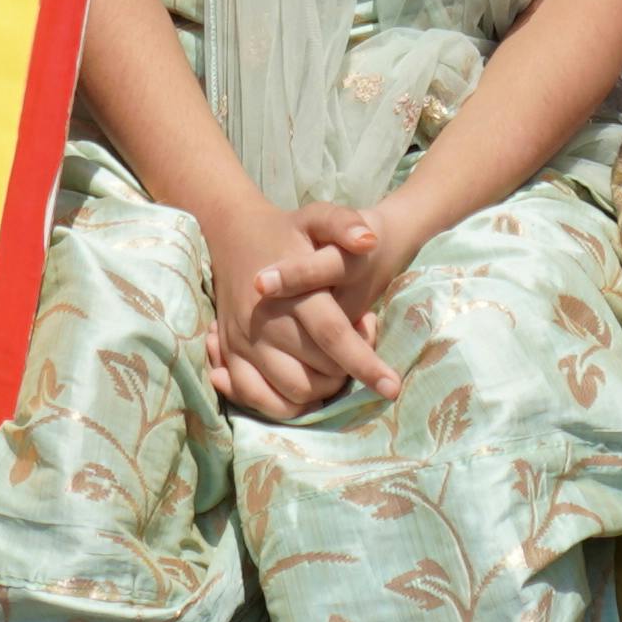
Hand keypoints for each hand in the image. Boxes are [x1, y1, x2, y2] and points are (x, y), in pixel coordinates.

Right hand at [196, 197, 390, 416]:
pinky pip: (257, 398)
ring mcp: (243, 343)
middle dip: (348, 372)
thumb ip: (343, 223)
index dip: (365, 364)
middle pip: (317, 371)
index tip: (392, 386)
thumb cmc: (285, 231)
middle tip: (356, 349)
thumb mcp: (315, 217)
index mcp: (293, 293)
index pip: (333, 336)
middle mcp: (265, 322)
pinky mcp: (229, 355)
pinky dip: (285, 405)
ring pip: (293, 391)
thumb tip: (370, 240)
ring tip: (333, 364)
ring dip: (322, 390)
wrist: (231, 234)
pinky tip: (305, 389)